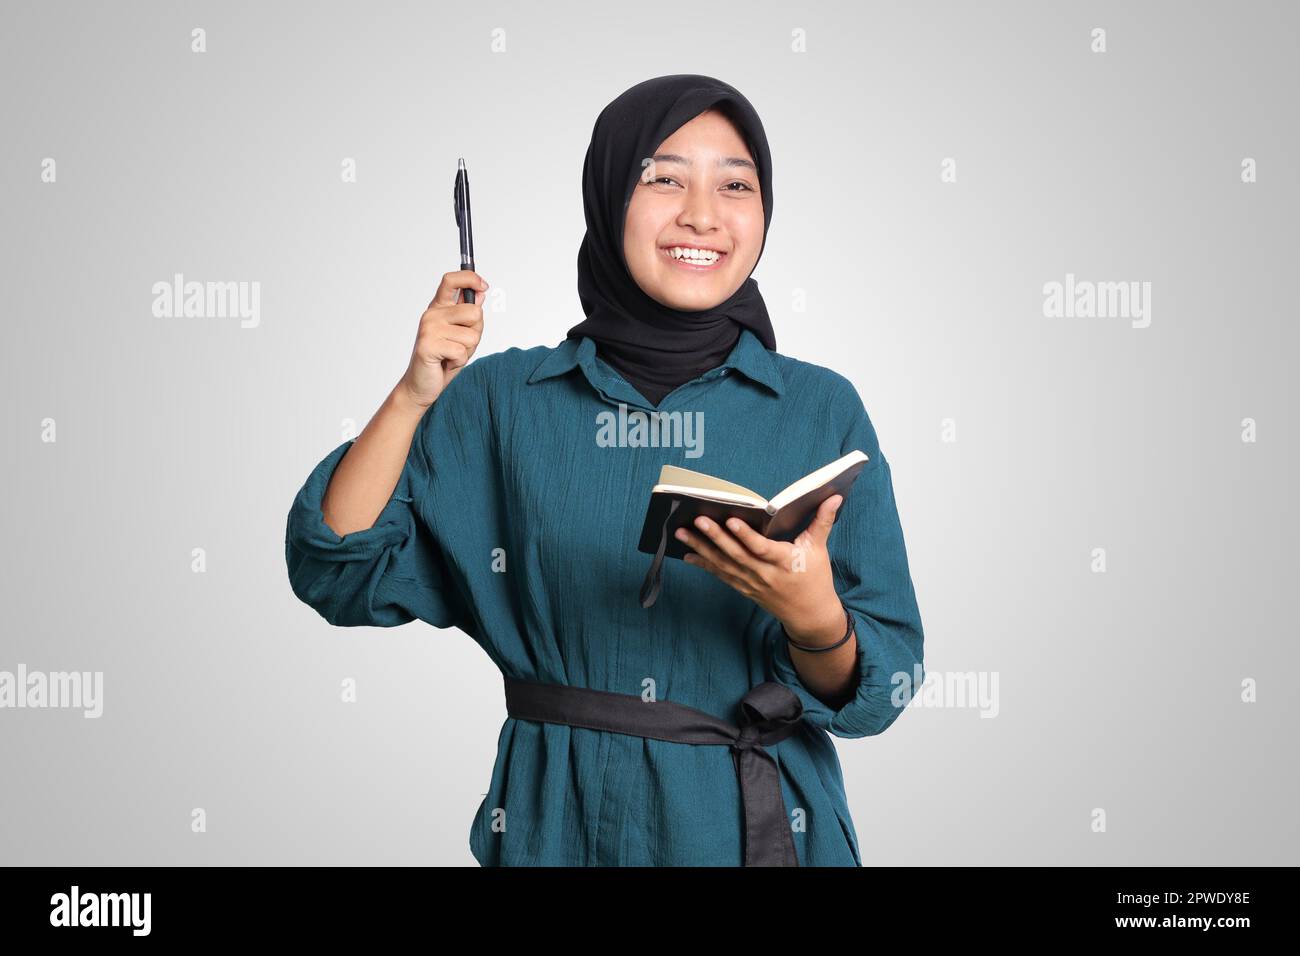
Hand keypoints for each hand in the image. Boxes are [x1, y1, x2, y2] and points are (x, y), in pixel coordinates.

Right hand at [399, 269, 487, 408]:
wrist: (422, 384)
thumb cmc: (443, 358)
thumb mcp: (461, 334)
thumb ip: (469, 316)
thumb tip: (480, 293)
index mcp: (439, 307)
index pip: (452, 280)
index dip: (471, 278)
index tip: (484, 286)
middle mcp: (432, 314)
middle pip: (474, 312)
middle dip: (476, 332)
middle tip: (461, 344)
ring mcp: (428, 329)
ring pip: (472, 335)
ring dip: (468, 350)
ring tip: (452, 355)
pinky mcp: (428, 346)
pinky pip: (461, 351)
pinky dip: (459, 361)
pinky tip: (447, 362)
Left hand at [674, 495, 848, 643]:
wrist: (809, 615)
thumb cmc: (815, 578)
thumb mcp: (819, 549)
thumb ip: (822, 521)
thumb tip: (834, 497)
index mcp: (783, 561)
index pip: (761, 547)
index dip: (746, 535)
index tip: (731, 520)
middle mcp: (763, 573)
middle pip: (735, 554)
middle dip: (714, 537)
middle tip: (696, 520)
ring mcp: (751, 582)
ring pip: (722, 564)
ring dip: (701, 548)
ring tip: (681, 533)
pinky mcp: (744, 588)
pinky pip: (720, 575)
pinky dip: (703, 564)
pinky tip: (687, 554)